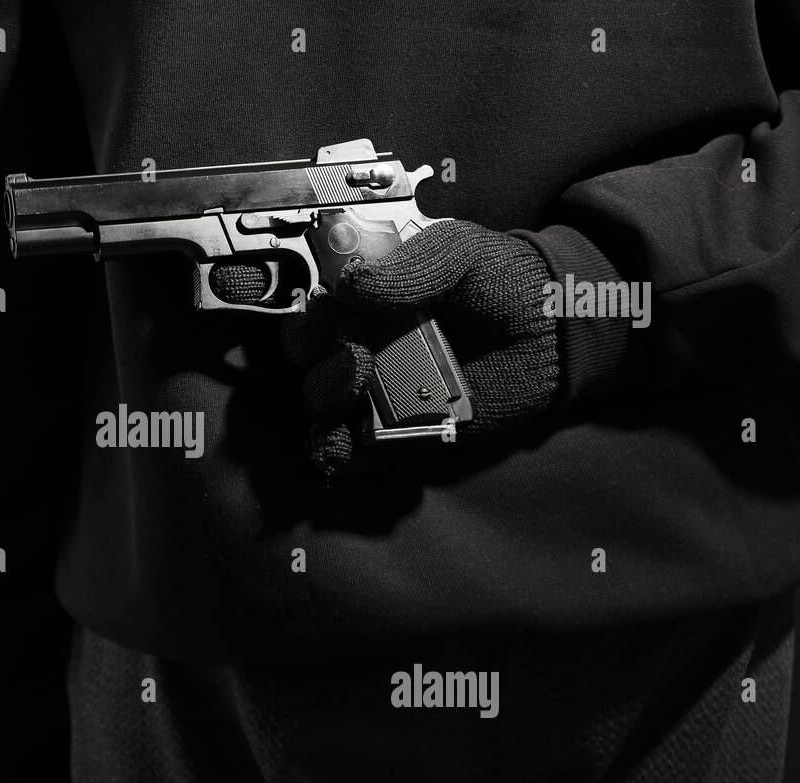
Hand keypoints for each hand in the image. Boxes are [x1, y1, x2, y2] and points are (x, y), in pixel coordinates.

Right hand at [282, 220, 561, 477]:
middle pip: (309, 363)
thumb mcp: (456, 252)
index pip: (314, 315)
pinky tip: (337, 444)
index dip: (310, 319)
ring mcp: (380, 394)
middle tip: (356, 354)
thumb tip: (350, 285)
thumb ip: (408, 265)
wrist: (553, 328)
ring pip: (323, 407)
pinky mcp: (402, 434)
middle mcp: (363, 348)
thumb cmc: (499, 279)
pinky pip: (354, 452)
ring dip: (327, 398)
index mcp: (365, 304)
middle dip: (316, 359)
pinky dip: (336, 451)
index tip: (329, 314)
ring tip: (362, 383)